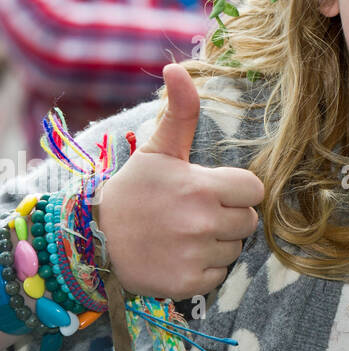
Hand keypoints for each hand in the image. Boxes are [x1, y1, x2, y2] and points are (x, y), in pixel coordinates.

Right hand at [96, 64, 263, 299]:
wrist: (91, 240)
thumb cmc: (133, 191)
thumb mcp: (158, 150)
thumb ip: (181, 111)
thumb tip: (176, 66)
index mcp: (202, 188)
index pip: (254, 190)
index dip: (236, 190)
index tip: (211, 190)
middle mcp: (202, 222)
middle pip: (248, 222)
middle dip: (229, 216)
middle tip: (196, 213)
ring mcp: (194, 254)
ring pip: (235, 249)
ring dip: (217, 243)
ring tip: (185, 234)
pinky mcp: (186, 284)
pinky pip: (218, 275)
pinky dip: (203, 269)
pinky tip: (179, 256)